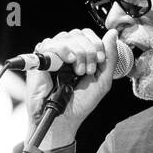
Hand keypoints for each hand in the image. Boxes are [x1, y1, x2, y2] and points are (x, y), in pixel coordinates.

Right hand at [24, 27, 119, 148]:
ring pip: (66, 36)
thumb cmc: (81, 104)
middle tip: (89, 69)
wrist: (64, 119)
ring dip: (78, 52)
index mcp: (78, 55)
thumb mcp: (103, 80)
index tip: (100, 60)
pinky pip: (50, 44)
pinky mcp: (39, 61)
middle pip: (77, 33)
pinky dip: (63, 50)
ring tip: (78, 71)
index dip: (95, 43)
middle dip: (89, 49)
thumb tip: (112, 33)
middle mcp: (65, 53)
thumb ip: (110, 57)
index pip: (86, 34)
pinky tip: (69, 62)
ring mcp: (52, 56)